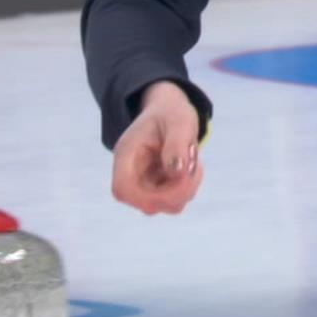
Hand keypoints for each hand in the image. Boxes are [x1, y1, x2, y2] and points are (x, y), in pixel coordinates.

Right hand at [110, 81, 204, 215]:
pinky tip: (192, 166)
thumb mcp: (179, 121)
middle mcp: (132, 173)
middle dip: (176, 192)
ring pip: (164, 205)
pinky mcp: (159, 189)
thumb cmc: (171, 113)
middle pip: (145, 203)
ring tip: (193, 162)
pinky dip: (188, 187)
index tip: (177, 179)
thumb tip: (177, 171)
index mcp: (127, 154)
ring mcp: (145, 184)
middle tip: (194, 167)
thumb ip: (177, 144)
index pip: (122, 189)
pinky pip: (175, 200)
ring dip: (185, 189)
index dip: (147, 197)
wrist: (169, 111)